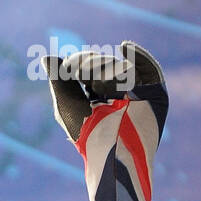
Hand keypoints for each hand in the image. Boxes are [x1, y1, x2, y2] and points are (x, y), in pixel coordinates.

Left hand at [39, 41, 168, 148]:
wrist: (110, 153)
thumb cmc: (86, 135)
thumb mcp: (67, 105)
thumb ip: (59, 78)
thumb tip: (45, 56)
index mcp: (96, 99)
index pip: (88, 72)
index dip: (78, 64)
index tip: (67, 66)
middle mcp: (118, 96)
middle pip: (107, 68)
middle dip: (93, 63)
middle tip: (82, 68)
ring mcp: (136, 94)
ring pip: (124, 67)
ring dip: (109, 63)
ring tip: (96, 66)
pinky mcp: (155, 94)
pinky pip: (150, 69)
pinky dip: (140, 56)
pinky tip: (126, 47)